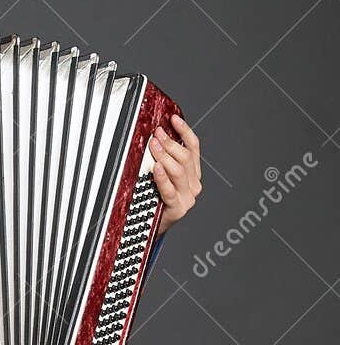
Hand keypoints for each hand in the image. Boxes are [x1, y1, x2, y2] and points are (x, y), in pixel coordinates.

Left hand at [150, 112, 200, 233]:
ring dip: (165, 156)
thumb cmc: (154, 197)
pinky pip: (169, 190)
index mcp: (192, 172)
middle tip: (157, 133)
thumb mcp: (160, 175)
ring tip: (153, 145)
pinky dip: (162, 177)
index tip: (173, 118)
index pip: (193, 147)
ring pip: (179, 171)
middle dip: (170, 142)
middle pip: (186, 157)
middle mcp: (193, 183)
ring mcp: (187, 197)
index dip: (184, 131)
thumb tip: (153, 135)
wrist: (151, 226)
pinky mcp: (177, 209)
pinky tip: (155, 168)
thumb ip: (161, 158)